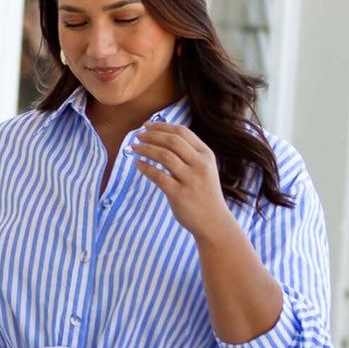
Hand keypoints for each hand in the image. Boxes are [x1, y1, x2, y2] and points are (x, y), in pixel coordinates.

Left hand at [130, 123, 234, 241]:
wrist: (214, 222)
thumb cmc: (205, 194)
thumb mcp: (205, 169)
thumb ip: (190, 154)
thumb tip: (163, 137)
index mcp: (206, 155)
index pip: (182, 132)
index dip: (162, 126)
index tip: (148, 125)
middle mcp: (200, 165)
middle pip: (172, 141)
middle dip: (152, 135)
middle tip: (138, 135)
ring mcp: (190, 180)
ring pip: (164, 156)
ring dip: (145, 149)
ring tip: (134, 147)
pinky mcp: (179, 194)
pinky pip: (158, 176)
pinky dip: (145, 167)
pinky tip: (137, 164)